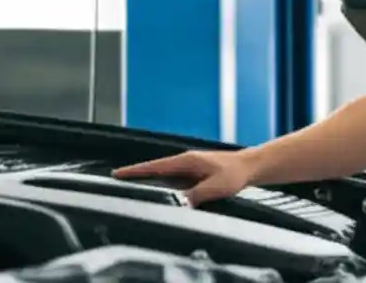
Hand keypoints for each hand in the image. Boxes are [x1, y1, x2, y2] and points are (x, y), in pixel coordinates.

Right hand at [112, 149, 255, 205]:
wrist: (250, 167)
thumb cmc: (235, 174)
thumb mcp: (216, 186)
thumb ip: (196, 195)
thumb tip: (179, 203)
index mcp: (187, 161)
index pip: (155, 166)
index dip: (135, 171)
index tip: (117, 174)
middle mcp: (185, 163)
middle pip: (155, 171)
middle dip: (136, 176)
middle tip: (115, 183)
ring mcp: (189, 169)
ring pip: (163, 177)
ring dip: (149, 182)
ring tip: (130, 190)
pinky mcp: (194, 177)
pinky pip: (173, 183)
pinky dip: (163, 188)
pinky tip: (157, 196)